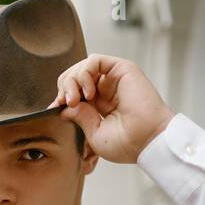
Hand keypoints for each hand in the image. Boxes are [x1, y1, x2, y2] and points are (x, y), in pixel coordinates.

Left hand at [49, 54, 174, 163]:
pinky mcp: (121, 69)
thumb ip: (79, 117)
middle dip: (64, 87)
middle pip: (74, 77)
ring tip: (76, 99)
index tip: (55, 108)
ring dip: (72, 80)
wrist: (149, 141)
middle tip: (66, 102)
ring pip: (82, 67)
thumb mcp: (94, 134)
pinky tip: (88, 92)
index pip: (73, 92)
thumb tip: (64, 106)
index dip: (61, 97)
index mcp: (98, 106)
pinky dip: (85, 73)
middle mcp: (105, 90)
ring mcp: (113, 79)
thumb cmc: (128, 144)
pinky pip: (94, 61)